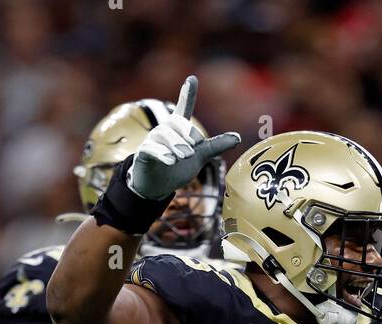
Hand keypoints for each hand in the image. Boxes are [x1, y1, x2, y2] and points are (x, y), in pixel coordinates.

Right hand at [127, 75, 239, 203]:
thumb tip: (238, 138)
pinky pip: (151, 148)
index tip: (192, 79)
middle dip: (186, 133)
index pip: (183, 107)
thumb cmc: (177, 168)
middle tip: (194, 148)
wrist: (157, 186)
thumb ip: (215, 146)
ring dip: (175, 144)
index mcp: (179, 129)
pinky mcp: (144, 153)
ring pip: (163, 134)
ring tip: (184, 156)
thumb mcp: (200, 156)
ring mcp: (153, 141)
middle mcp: (165, 130)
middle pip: (176, 122)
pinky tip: (170, 161)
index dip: (188, 94)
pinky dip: (162, 153)